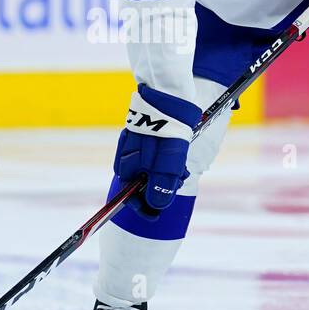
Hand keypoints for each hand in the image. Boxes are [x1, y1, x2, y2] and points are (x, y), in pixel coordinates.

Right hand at [114, 83, 201, 217]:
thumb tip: (157, 206)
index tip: (155, 215)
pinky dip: (166, 158)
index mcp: (126, 165)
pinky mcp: (143, 134)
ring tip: (182, 166)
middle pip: (140, 182)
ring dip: (166, 173)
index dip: (142, 207)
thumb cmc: (167, 131)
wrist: (169, 95)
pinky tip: (178, 153)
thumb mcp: (167, 163)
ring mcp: (134, 144)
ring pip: (148, 168)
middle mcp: (126, 156)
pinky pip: (152, 154)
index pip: (128, 195)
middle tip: (179, 179)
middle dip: (159, 187)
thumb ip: (161, 186)